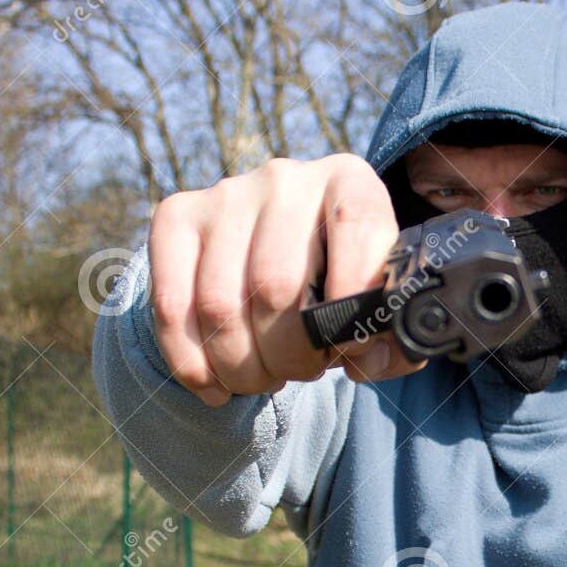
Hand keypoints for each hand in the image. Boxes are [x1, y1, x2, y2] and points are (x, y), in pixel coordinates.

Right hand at [148, 155, 422, 406]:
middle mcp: (286, 179)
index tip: (352, 347)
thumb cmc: (344, 284)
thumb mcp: (383, 302)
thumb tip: (368, 356)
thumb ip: (395, 336)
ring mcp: (226, 194)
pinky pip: (172, 305)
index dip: (353, 295)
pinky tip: (217, 387)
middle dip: (290, 354)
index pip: (357, 225)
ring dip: (242, 367)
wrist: (288, 250)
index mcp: (351, 183)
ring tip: (265, 379)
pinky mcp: (178, 217)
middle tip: (301, 371)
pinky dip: (192, 363)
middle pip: (276, 284)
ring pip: (220, 305)